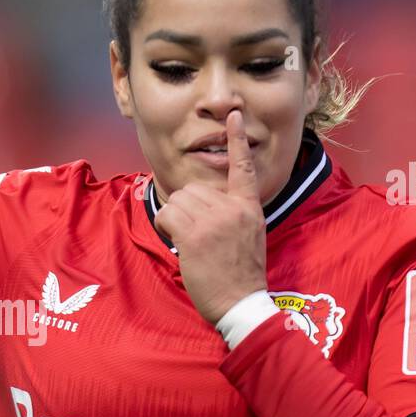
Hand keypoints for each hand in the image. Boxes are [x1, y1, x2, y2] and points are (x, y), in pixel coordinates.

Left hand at [153, 109, 267, 326]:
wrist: (241, 302)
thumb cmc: (241, 274)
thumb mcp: (249, 235)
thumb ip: (233, 213)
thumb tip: (207, 205)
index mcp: (249, 207)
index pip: (244, 167)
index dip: (237, 140)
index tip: (233, 115)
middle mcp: (232, 208)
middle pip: (194, 188)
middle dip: (187, 207)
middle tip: (196, 234)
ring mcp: (214, 220)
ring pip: (178, 200)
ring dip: (175, 218)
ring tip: (190, 241)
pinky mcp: (194, 234)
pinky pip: (168, 214)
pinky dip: (166, 226)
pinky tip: (178, 241)